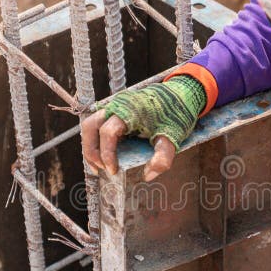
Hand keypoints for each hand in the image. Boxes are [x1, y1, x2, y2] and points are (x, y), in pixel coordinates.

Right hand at [81, 76, 205, 180]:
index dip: (107, 154)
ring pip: (91, 124)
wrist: (180, 95)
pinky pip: (98, 123)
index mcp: (130, 111)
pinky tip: (106, 154)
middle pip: (90, 127)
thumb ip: (162, 158)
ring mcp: (115, 105)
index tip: (114, 171)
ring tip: (99, 165)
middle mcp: (117, 106)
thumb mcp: (173, 138)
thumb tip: (147, 176)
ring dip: (91, 145)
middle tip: (101, 170)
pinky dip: (97, 139)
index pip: (108, 133)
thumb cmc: (176, 115)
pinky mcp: (116, 109)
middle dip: (91, 151)